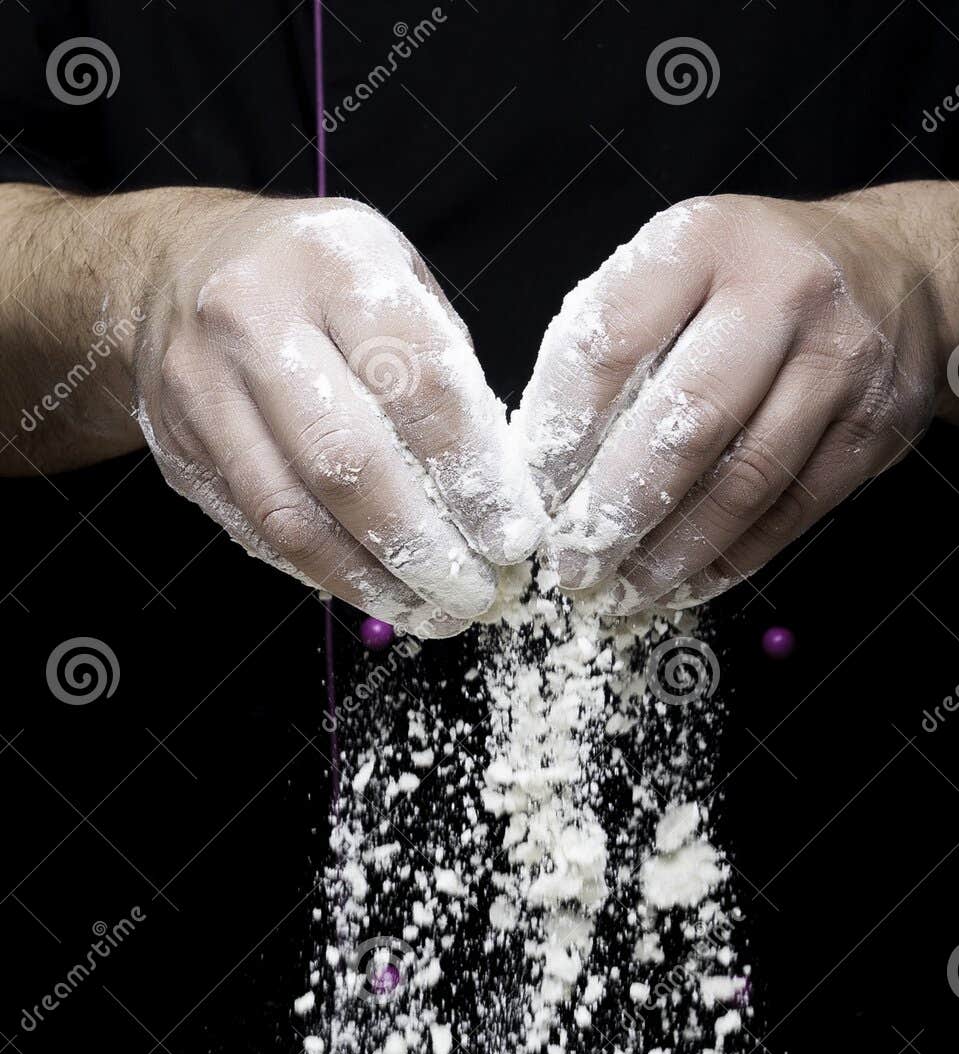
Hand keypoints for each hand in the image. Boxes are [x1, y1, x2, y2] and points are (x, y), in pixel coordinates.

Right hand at [133, 193, 545, 636]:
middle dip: (424, 547)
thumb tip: (497, 491)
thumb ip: (442, 369)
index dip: (474, 476)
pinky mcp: (180, 451)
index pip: (418, 386)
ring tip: (432, 612)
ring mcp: (203, 391)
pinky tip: (375, 592)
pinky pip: (259, 533)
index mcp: (333, 263)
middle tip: (476, 592)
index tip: (515, 537)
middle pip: (348, 462)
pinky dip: (325, 574)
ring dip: (372, 581)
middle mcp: (255, 321)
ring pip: (293, 516)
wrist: (171, 265)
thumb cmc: (313, 277)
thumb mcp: (392, 276)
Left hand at [518, 191, 949, 610]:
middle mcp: (779, 294)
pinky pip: (792, 510)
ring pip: (744, 481)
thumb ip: (619, 345)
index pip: (610, 343)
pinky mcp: (876, 426)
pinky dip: (733, 558)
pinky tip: (688, 581)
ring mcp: (839, 362)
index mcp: (704, 241)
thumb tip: (549, 466)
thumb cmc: (756, 281)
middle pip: (686, 424)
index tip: (533, 496)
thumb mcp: (683, 268)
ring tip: (625, 587)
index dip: (562, 432)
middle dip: (617, 510)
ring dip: (674, 550)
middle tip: (573, 563)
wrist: (902, 270)